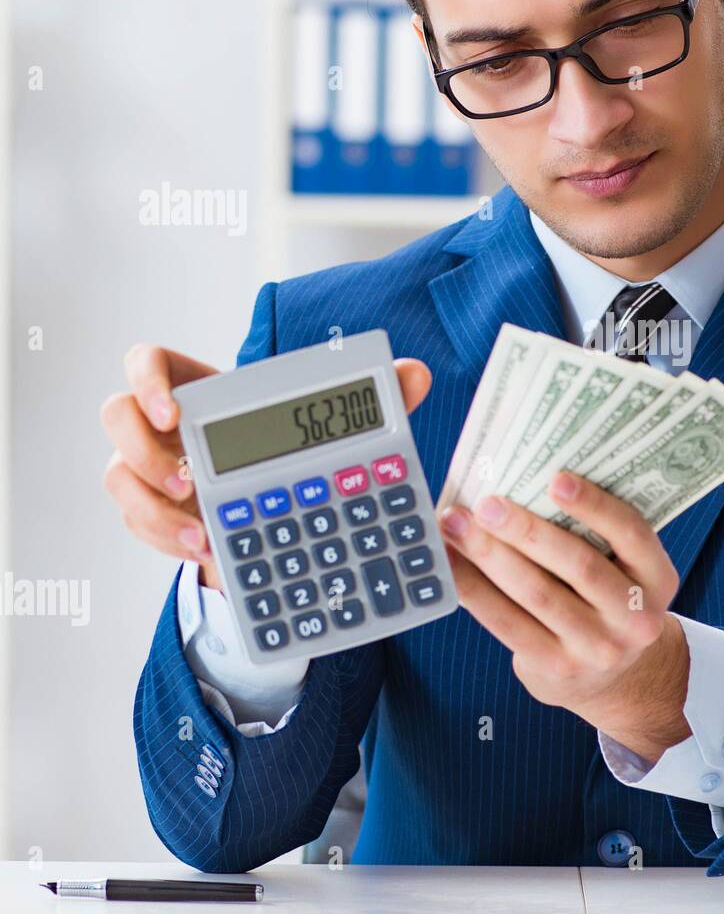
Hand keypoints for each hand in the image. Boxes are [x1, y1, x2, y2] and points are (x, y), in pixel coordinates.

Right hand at [101, 344, 431, 593]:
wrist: (274, 509)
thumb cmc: (294, 452)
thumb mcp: (334, 426)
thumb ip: (373, 398)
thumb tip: (417, 374)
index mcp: (199, 390)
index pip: (148, 362)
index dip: (147, 378)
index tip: (174, 412)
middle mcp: (164, 426)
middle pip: (116, 416)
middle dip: (143, 450)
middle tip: (187, 481)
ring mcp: (151, 470)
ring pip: (120, 478)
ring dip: (155, 508)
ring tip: (202, 534)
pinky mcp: (154, 512)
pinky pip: (139, 522)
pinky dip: (167, 539)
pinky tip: (207, 551)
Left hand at [439, 472, 690, 761]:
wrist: (616, 680)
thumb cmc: (610, 601)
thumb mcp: (627, 572)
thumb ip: (598, 537)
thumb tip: (526, 482)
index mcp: (658, 578)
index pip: (632, 534)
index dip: (595, 506)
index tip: (555, 479)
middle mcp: (635, 617)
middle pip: (578, 565)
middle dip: (527, 529)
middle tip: (487, 503)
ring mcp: (596, 647)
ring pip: (537, 593)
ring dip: (490, 555)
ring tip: (456, 525)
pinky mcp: (556, 667)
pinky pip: (508, 623)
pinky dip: (475, 590)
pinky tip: (453, 565)